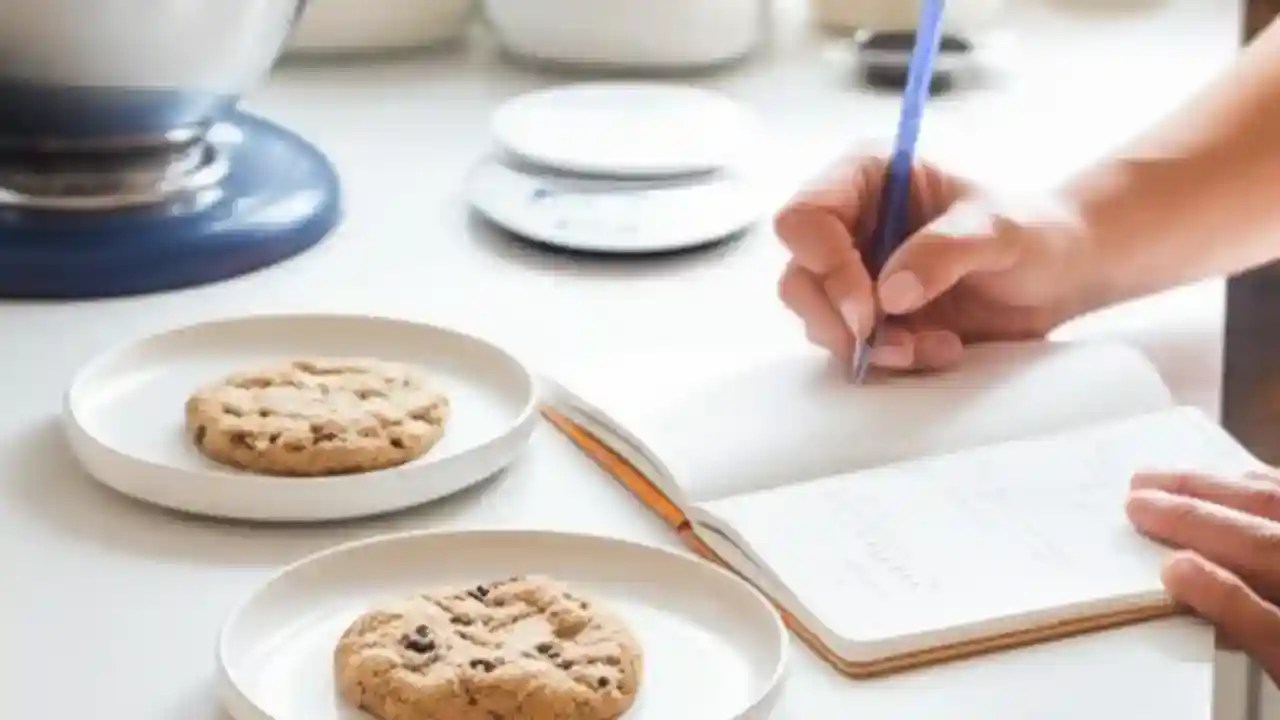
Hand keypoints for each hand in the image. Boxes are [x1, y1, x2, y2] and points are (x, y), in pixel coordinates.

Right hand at [773, 153, 1094, 371]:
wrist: (1062, 274)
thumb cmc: (1035, 231)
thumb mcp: (1000, 230)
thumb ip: (945, 252)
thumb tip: (889, 294)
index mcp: (868, 177)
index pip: (804, 217)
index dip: (824, 264)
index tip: (869, 307)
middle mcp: (851, 222)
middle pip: (799, 275)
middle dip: (838, 318)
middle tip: (889, 340)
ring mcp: (856, 270)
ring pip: (816, 317)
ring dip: (868, 345)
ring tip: (929, 346)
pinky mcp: (870, 313)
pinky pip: (850, 345)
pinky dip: (889, 359)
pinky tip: (938, 348)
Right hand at [1127, 471, 1279, 681]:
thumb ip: (1242, 615)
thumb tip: (1180, 570)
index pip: (1250, 538)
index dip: (1189, 520)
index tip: (1139, 509)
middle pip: (1269, 504)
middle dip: (1199, 490)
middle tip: (1144, 482)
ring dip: (1232, 482)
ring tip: (1185, 477)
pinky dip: (1272, 485)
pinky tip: (1253, 484)